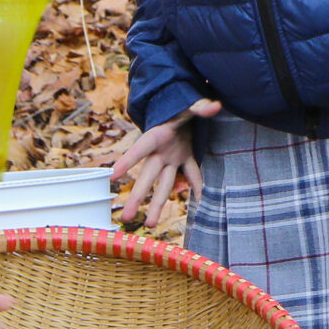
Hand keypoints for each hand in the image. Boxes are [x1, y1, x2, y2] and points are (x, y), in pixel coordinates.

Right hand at [111, 100, 220, 229]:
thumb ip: (201, 106)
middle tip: (126, 217)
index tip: (113, 175)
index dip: (128, 161)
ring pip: (163, 184)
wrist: (181, 105)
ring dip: (158, 204)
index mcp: (156, 136)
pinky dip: (197, 186)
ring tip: (150, 225)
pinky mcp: (183, 157)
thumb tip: (215, 106)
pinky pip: (190, 174)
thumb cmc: (180, 104)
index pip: (140, 149)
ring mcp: (171, 157)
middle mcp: (160, 151)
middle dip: (137, 197)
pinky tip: (199, 202)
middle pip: (147, 177)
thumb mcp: (189, 103)